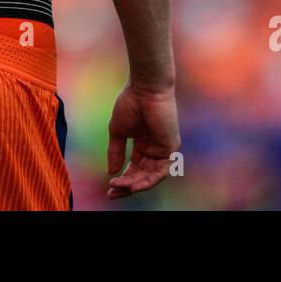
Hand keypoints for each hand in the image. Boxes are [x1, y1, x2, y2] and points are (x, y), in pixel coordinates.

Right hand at [106, 81, 179, 199]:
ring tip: (119, 188)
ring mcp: (164, 149)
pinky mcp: (171, 148)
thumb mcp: (118, 131)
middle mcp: (155, 149)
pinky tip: (133, 185)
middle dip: (127, 186)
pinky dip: (147, 180)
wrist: (144, 88)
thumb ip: (115, 152)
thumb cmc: (131, 103)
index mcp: (144, 144)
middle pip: (142, 175)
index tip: (109, 188)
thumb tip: (111, 173)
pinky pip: (161, 171)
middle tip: (112, 193)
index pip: (135, 169)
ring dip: (135, 185)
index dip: (123, 180)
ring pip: (151, 176)